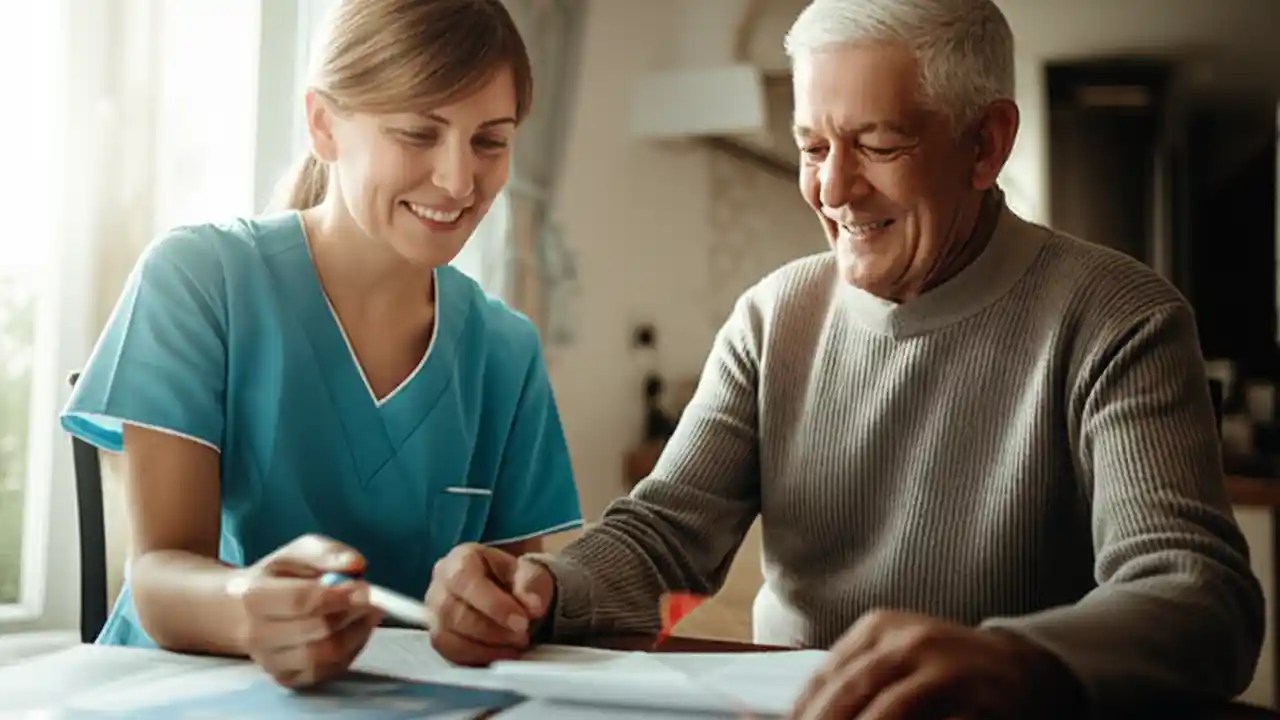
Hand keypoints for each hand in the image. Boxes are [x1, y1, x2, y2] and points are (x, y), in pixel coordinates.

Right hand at [227, 534, 381, 687]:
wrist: (247, 610)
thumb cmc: (279, 576)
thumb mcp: (298, 552)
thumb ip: (326, 553)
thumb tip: (355, 565)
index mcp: (254, 596)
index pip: (298, 601)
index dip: (336, 595)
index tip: (362, 586)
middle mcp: (256, 634)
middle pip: (316, 631)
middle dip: (352, 613)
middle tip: (370, 598)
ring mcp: (270, 661)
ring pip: (325, 656)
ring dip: (356, 633)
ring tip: (366, 613)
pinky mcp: (286, 678)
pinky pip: (328, 671)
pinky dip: (350, 651)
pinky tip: (353, 631)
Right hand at [425, 543, 554, 665]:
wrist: (511, 595)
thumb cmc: (516, 580)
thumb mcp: (531, 573)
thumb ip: (532, 585)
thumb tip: (531, 606)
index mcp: (461, 559)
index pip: (465, 579)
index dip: (492, 604)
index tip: (521, 621)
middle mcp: (439, 584)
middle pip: (453, 612)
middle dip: (491, 630)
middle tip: (522, 636)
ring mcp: (434, 613)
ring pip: (446, 637)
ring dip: (484, 648)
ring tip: (514, 647)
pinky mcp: (439, 638)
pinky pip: (449, 654)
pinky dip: (477, 658)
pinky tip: (501, 656)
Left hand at [791, 610, 1083, 719]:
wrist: (1021, 667)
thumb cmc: (940, 668)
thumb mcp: (891, 656)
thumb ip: (849, 679)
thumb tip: (790, 714)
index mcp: (880, 626)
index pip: (829, 675)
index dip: (806, 711)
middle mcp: (912, 641)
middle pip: (855, 691)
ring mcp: (948, 670)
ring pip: (890, 711)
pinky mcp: (980, 701)